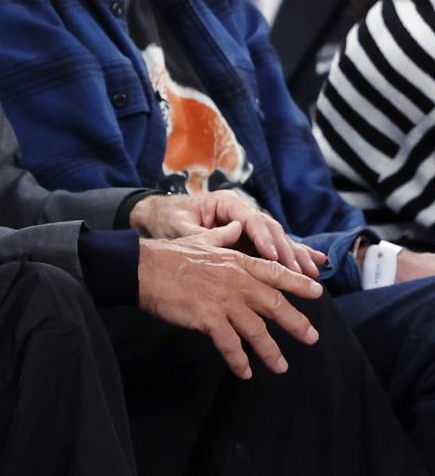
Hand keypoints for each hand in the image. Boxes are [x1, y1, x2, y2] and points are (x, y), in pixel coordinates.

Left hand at [129, 189, 321, 278]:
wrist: (159, 216)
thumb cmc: (166, 219)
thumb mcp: (178, 227)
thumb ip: (199, 235)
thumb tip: (217, 243)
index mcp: (226, 203)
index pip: (251, 220)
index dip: (264, 239)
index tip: (274, 256)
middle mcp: (242, 211)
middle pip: (271, 230)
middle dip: (287, 251)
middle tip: (302, 272)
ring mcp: (248, 224)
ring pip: (278, 239)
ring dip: (296, 256)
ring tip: (313, 272)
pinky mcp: (250, 238)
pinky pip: (275, 247)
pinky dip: (294, 255)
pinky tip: (317, 263)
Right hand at [137, 222, 323, 378]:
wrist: (142, 269)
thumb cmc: (168, 255)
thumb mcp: (201, 240)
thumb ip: (224, 237)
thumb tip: (235, 227)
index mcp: (237, 262)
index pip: (275, 273)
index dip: (298, 283)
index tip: (318, 293)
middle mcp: (236, 282)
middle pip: (274, 304)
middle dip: (295, 323)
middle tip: (312, 337)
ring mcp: (223, 301)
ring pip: (256, 329)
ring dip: (271, 350)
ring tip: (281, 366)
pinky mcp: (207, 319)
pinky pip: (229, 343)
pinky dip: (239, 360)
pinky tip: (245, 372)